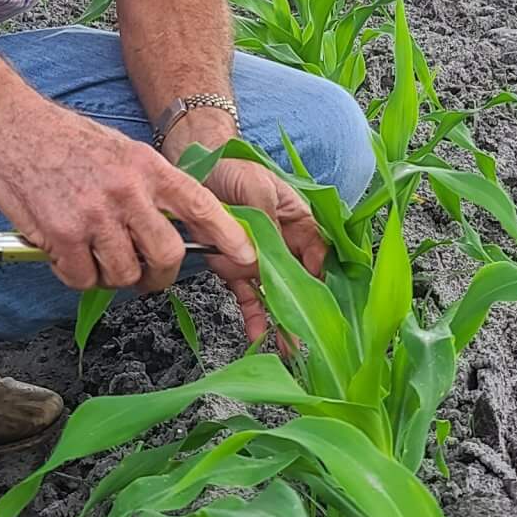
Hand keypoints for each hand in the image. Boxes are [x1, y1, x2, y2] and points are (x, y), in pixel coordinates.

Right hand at [0, 93, 254, 299]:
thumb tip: (175, 230)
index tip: (247, 258)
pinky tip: (66, 254)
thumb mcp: (124, 152)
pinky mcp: (62, 234)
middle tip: (146, 277)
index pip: (201, 206)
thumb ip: (151, 188)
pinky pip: (83, 279)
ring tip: (94, 255)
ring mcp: (95, 214)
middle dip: (158, 276)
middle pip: (167, 256)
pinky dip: (76, 276)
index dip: (229, 236)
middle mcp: (128, 191)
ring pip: (124, 274)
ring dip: (111, 276)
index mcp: (149, 167)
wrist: (11, 125)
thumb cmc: (67, 141)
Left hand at [202, 156, 325, 347]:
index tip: (318, 294)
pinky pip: (248, 297)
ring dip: (283, 321)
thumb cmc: (236, 170)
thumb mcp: (258, 189)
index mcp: (298, 221)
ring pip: (277, 295)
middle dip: (306, 308)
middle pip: (300, 280)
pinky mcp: (236, 270)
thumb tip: (272, 255)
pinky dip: (253, 317)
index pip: (317, 251)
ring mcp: (260, 259)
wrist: (197, 169)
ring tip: (291, 348)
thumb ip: (270, 222)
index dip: (319, 273)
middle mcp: (283, 244)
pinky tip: (258, 335)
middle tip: (311, 335)